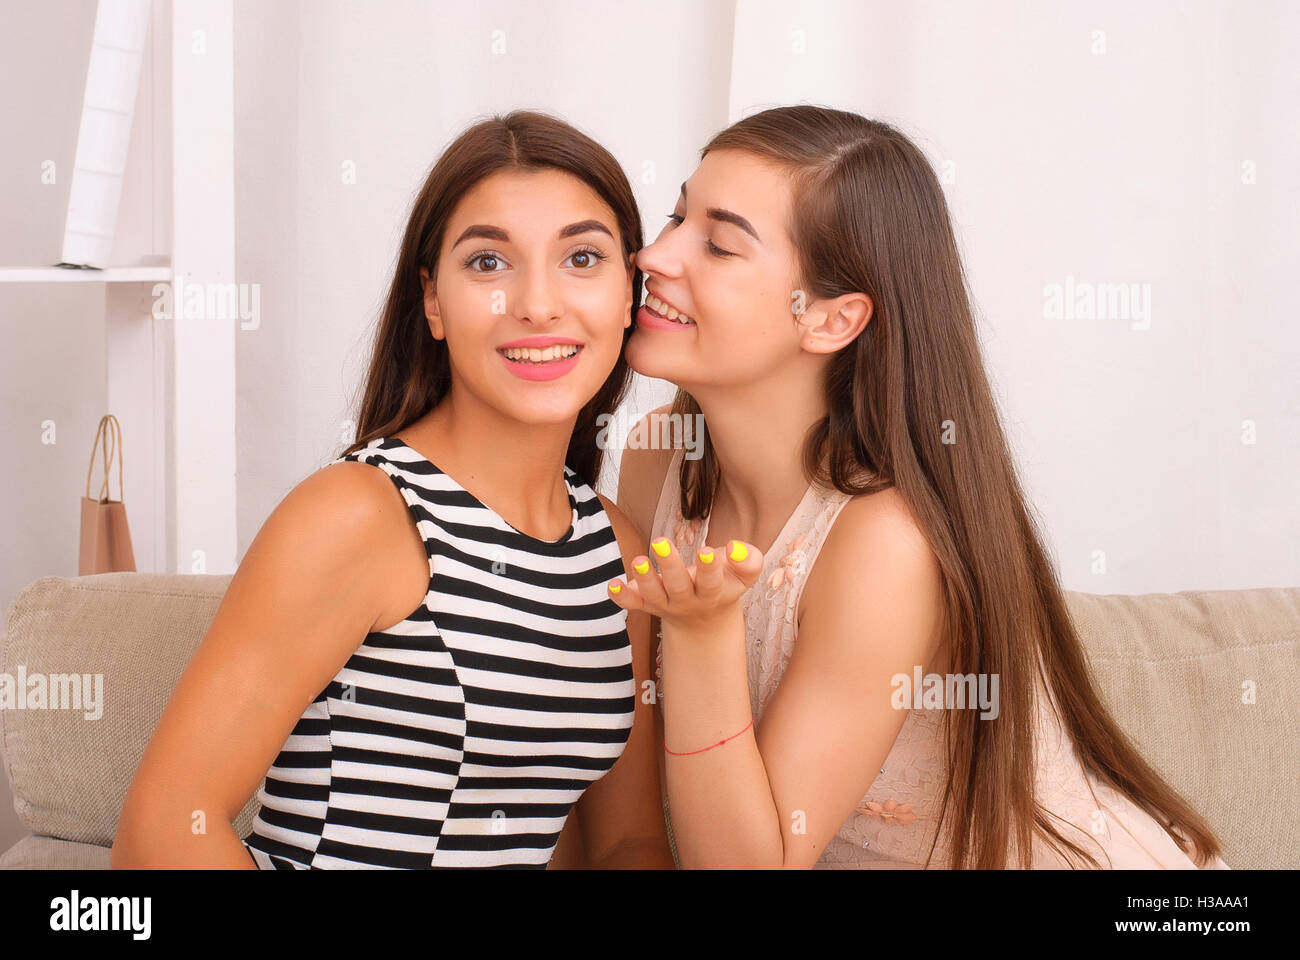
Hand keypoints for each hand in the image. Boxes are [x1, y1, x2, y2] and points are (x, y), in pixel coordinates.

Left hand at [606, 536, 764, 631]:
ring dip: (645, 579)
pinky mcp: (648, 605)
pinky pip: (634, 604)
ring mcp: (666, 605)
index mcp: (713, 594)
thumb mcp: (743, 576)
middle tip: (661, 541)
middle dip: (670, 565)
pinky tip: (612, 585)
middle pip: (678, 587)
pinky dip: (622, 597)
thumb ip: (749, 560)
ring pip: (654, 596)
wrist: (705, 620)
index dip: (710, 568)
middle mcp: (688, 602)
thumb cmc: (725, 585)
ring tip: (638, 559)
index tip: (706, 550)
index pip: (712, 583)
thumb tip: (735, 547)